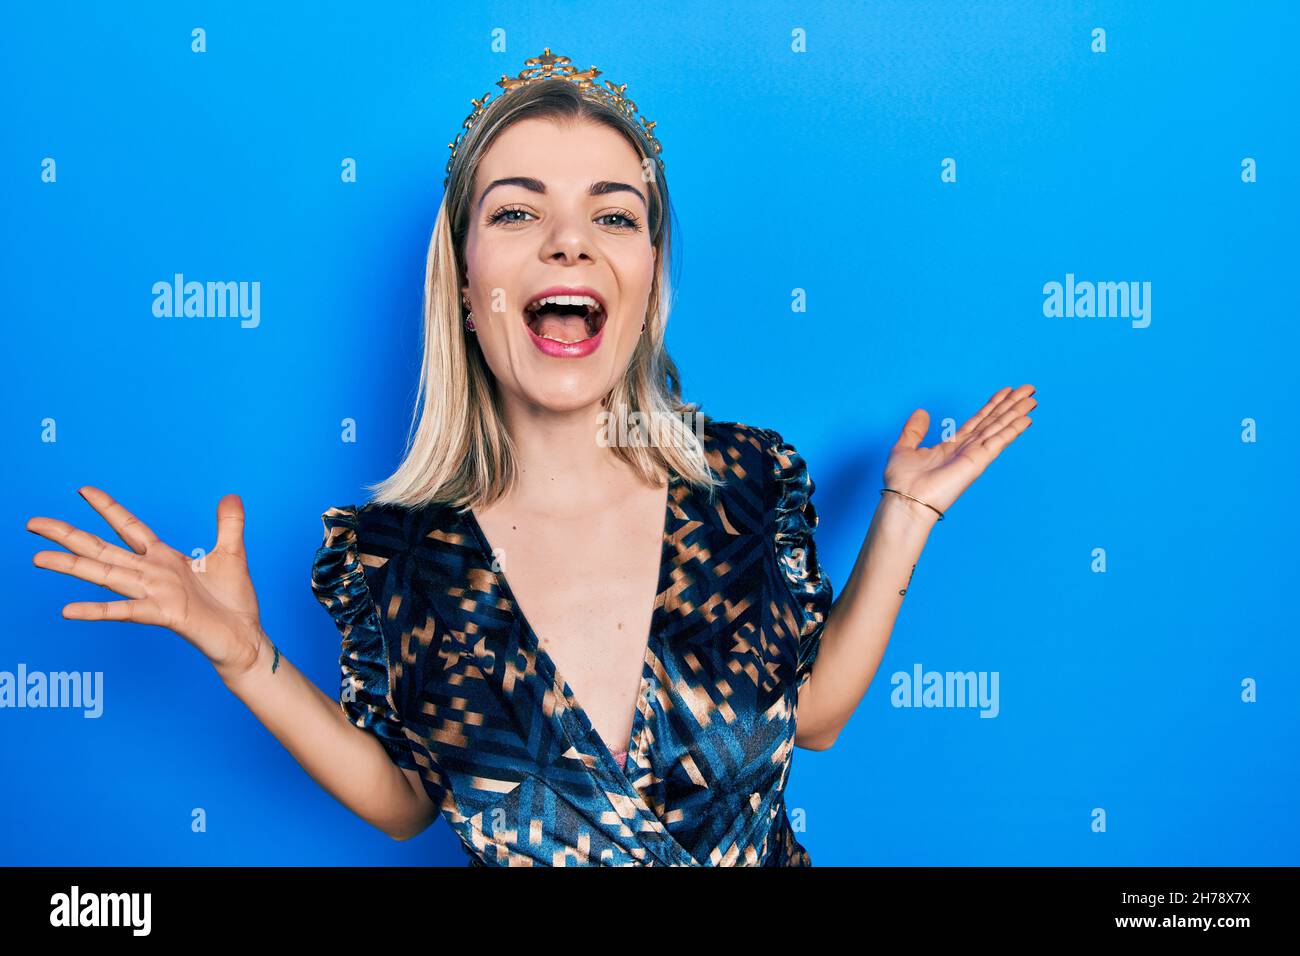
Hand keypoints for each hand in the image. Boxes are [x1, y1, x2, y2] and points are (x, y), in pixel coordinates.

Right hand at [27, 487, 264, 681]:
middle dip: (68, 535)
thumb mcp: (232, 554)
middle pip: (102, 549)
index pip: (130, 527)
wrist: (244, 638)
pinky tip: (67, 609)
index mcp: (165, 559)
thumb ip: (228, 524)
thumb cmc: (233, 602)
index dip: (108, 508)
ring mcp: (154, 594)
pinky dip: (96, 610)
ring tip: (37, 558)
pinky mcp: (163, 615)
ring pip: (105, 575)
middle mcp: (152, 574)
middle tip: (33, 522)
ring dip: (70, 566)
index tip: (83, 490)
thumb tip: (231, 495)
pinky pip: (125, 611)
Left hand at [882, 384, 1036, 518]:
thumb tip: (922, 412)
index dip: (992, 406)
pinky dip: (1012, 430)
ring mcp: (974, 455)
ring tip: (1031, 399)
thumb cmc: (902, 482)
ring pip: (999, 428)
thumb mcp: (904, 447)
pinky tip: (1026, 419)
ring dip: (1016, 413)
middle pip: (993, 422)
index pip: (977, 421)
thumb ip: (914, 430)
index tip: (1006, 391)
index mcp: (951, 446)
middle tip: (1028, 389)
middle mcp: (966, 450)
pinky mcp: (977, 461)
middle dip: (1010, 405)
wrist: (905, 500)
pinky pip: (998, 441)